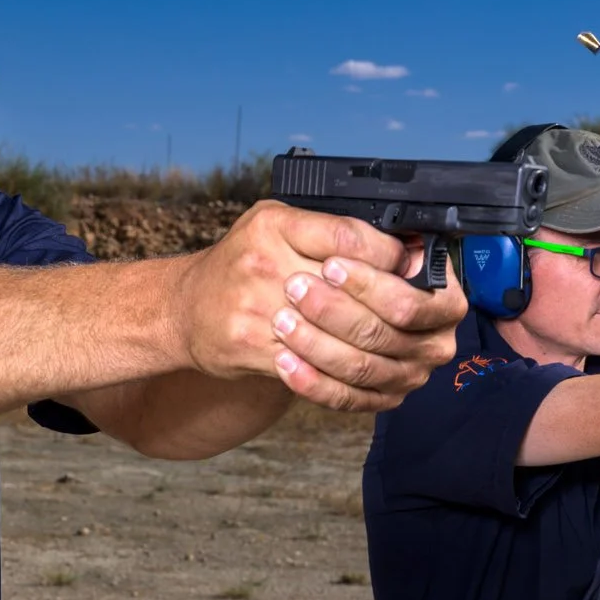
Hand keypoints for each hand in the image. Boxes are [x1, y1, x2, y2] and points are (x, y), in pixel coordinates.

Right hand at [174, 203, 464, 410]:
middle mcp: (262, 263)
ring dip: (375, 347)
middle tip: (414, 313)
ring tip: (397, 344)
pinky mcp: (252, 349)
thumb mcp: (278, 226)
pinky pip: (314, 370)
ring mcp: (255, 309)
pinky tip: (365, 367)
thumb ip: (330, 229)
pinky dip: (346, 375)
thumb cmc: (242, 266)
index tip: (409, 263)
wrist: (185, 310)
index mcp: (274, 225)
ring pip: (338, 339)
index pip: (349, 238)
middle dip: (391, 307)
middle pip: (349, 293)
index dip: (388, 256)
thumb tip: (400, 247)